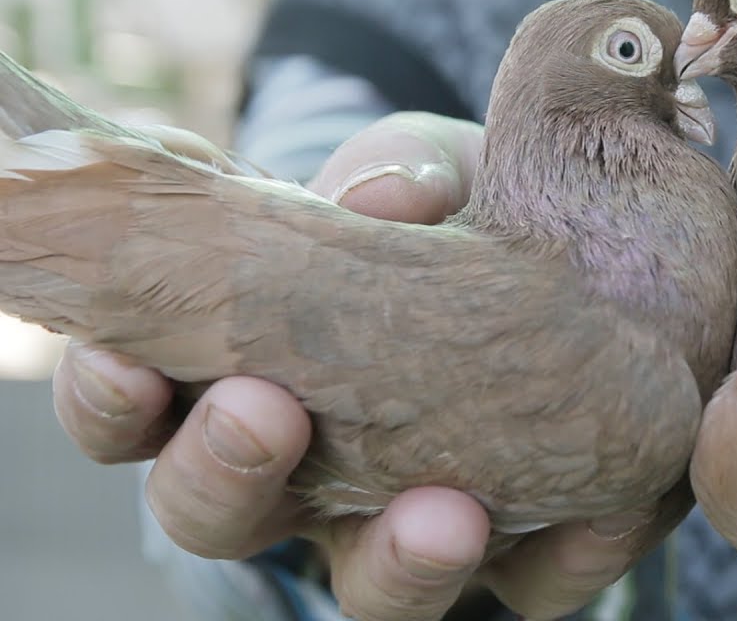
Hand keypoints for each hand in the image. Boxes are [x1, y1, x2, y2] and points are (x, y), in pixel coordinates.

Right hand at [51, 112, 679, 620]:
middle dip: (226, 475)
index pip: (137, 415)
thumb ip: (397, 173)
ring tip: (445, 514)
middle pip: (221, 518)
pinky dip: (570, 552)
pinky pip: (538, 581)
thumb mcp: (421, 171)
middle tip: (263, 413)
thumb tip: (384, 193)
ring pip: (370, 587)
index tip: (123, 358)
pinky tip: (610, 507)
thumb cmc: (449, 207)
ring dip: (397, 560)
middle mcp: (308, 476)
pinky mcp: (527, 550)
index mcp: (245, 377)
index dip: (112, 400)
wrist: (558, 244)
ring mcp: (406, 524)